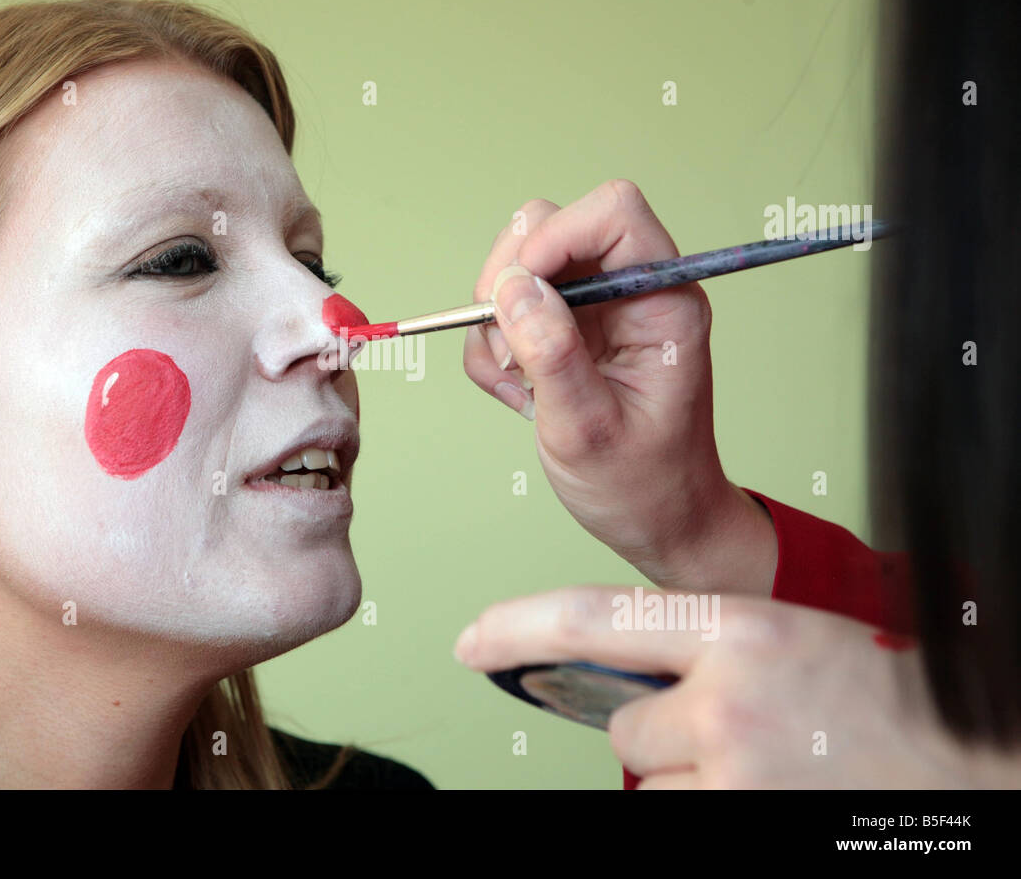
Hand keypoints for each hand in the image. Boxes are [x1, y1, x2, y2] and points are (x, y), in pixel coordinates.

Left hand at [453, 584, 1016, 786]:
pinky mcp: (743, 823)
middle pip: (620, 724)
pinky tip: (766, 784)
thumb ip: (697, 647)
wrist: (971, 755)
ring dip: (688, 772)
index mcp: (736, 626)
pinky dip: (708, 802)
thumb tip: (612, 683)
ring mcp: (734, 772)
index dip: (516, 626)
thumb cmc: (875, 691)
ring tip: (766, 758)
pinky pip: (678, 811)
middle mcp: (725, 700)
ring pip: (651, 776)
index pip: (589, 617)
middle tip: (732, 726)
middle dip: (655, 727)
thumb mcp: (781, 638)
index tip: (470, 640)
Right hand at [462, 180, 776, 594]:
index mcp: (663, 300)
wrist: (656, 521)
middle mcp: (631, 290)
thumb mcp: (590, 428)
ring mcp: (596, 308)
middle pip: (551, 226)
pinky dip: (494, 350)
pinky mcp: (566, 329)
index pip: (613, 213)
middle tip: (508, 349)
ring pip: (519, 267)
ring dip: (496, 322)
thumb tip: (513, 288)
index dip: (556, 237)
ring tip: (518, 384)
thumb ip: (553, 353)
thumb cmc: (643, 483)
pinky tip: (521, 395)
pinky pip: (506, 310)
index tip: (517, 294)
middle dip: (509, 283)